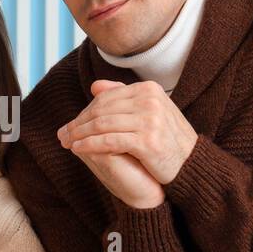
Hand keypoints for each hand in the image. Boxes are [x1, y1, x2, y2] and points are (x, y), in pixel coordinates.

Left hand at [57, 79, 197, 184]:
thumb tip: (94, 86)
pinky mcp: (148, 140)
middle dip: (78, 123)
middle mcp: (150, 100)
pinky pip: (109, 141)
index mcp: (148, 89)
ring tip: (66, 143)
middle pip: (102, 109)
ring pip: (102, 124)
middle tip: (61, 134)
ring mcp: (150, 119)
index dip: (85, 112)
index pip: (106, 98)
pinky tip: (77, 149)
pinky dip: (90, 145)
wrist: (191, 165)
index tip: (70, 124)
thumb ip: (122, 97)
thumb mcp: (148, 112)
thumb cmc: (167, 140)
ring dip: (79, 134)